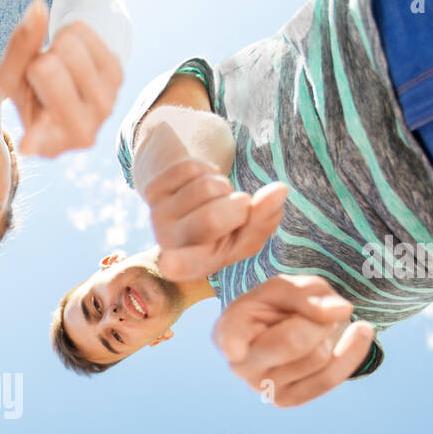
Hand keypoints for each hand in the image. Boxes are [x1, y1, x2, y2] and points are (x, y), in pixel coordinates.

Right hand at [0, 2, 122, 157]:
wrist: (71, 86)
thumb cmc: (36, 92)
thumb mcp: (14, 79)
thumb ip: (18, 48)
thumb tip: (38, 9)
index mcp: (46, 144)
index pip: (37, 140)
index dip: (33, 140)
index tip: (28, 145)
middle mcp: (79, 134)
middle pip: (46, 69)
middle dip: (38, 61)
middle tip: (44, 79)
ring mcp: (104, 107)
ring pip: (68, 48)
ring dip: (57, 46)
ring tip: (60, 68)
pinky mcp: (118, 77)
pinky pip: (83, 34)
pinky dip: (73, 36)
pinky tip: (76, 60)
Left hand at [138, 135, 286, 279]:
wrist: (192, 199)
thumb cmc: (226, 226)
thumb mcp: (248, 233)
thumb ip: (266, 220)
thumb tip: (279, 191)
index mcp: (194, 265)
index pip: (185, 265)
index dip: (179, 263)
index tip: (170, 262)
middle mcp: (169, 244)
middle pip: (211, 218)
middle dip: (239, 205)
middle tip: (238, 208)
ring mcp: (158, 215)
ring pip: (206, 188)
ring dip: (223, 186)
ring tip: (218, 198)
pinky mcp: (152, 189)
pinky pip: (192, 168)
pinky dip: (208, 169)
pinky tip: (202, 183)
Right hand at [212, 274, 375, 406]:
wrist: (280, 329)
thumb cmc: (276, 306)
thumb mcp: (287, 286)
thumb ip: (308, 292)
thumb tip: (340, 312)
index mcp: (228, 330)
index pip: (233, 339)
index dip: (233, 345)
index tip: (235, 350)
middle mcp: (239, 365)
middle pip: (293, 342)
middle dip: (318, 321)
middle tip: (318, 312)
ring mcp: (261, 387)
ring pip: (318, 357)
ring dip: (328, 334)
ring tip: (315, 327)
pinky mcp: (285, 400)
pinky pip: (330, 379)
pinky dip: (352, 352)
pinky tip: (361, 331)